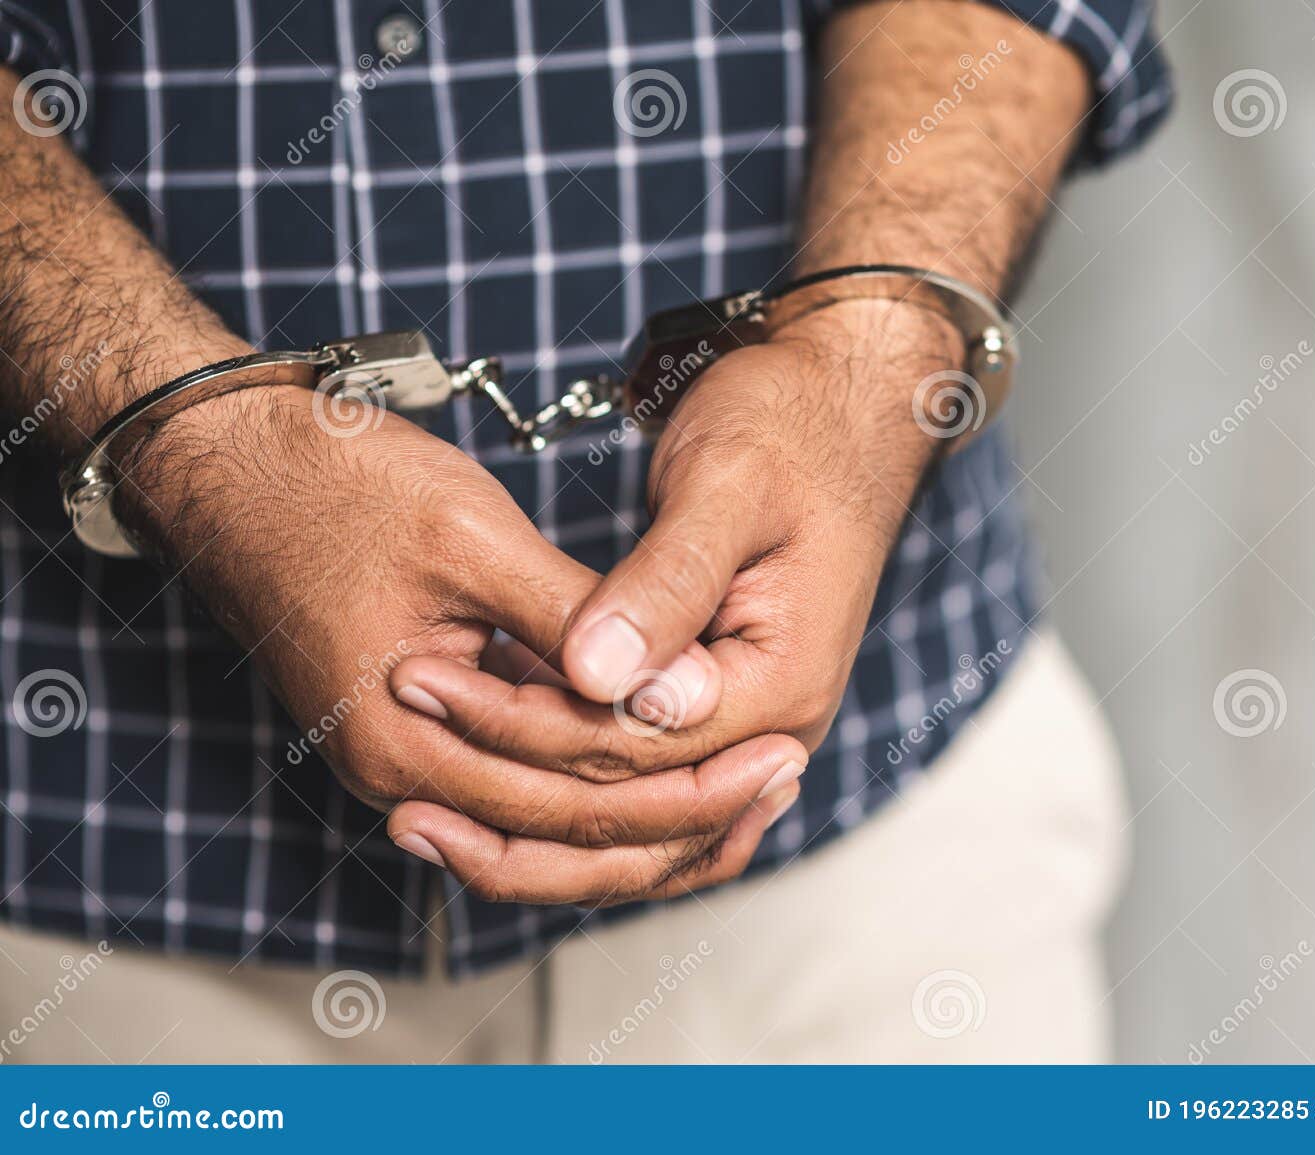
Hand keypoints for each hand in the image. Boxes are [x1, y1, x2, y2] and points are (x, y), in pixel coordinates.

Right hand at [119, 364, 805, 905]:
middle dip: (685, 814)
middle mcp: (402, 777)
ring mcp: (409, 762)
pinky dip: (595, 786)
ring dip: (647, 816)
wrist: (231, 466)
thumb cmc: (338, 485)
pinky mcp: (423, 733)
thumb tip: (668, 681)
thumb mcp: (470, 536)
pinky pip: (523, 788)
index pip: (577, 794)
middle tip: (781, 779)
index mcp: (408, 739)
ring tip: (743, 789)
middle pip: (570, 834)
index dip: (687, 778)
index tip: (775, 751)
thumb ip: (569, 618)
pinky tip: (666, 768)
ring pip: (550, 828)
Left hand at [382, 299, 965, 778]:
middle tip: (400, 762)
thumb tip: (592, 676)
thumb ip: (665, 583)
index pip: (631, 749)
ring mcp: (751, 728)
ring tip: (425, 810)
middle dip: (508, 787)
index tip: (417, 682)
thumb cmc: (791, 427)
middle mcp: (775, 730)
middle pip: (629, 806)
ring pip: (633, 818)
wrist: (847, 410)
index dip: (517, 726)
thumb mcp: (727, 486)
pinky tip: (489, 767)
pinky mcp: (721, 707)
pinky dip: (567, 786)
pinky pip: (642, 778)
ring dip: (530, 817)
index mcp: (782, 686)